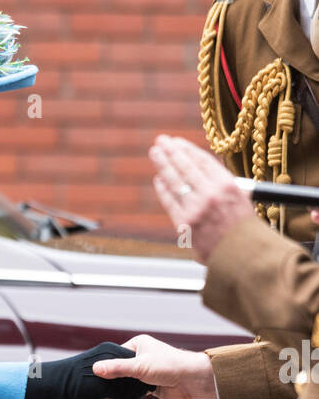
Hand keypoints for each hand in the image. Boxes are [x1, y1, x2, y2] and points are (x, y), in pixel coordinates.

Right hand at [93, 333, 216, 398]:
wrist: (192, 380)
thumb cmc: (169, 366)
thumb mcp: (139, 366)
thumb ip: (117, 368)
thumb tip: (95, 369)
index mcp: (138, 345)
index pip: (115, 355)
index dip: (104, 368)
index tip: (94, 379)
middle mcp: (141, 357)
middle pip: (118, 371)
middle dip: (110, 385)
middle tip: (102, 396)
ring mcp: (145, 372)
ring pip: (125, 384)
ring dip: (118, 395)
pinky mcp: (150, 386)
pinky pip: (133, 392)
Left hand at [149, 133, 253, 261]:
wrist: (242, 257)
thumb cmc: (242, 229)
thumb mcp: (240, 199)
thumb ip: (220, 184)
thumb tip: (198, 170)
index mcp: (227, 185)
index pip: (202, 161)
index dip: (187, 150)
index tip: (177, 142)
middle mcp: (211, 194)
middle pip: (186, 167)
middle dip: (171, 152)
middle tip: (161, 141)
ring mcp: (196, 209)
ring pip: (176, 181)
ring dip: (163, 164)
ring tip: (155, 153)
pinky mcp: (185, 224)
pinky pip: (171, 202)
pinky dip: (164, 189)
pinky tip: (159, 179)